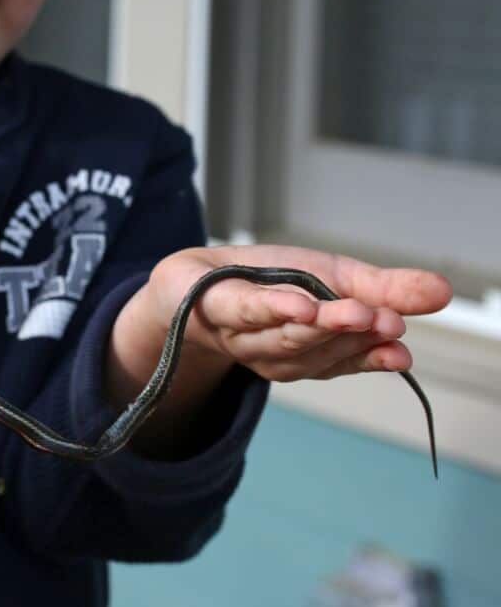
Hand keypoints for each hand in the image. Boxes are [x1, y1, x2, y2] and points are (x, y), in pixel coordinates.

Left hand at [141, 244, 452, 381]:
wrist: (192, 279)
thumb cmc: (267, 281)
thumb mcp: (332, 276)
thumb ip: (382, 288)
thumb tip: (442, 291)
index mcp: (308, 349)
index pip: (344, 358)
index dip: (372, 355)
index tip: (400, 346)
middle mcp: (275, 351)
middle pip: (317, 350)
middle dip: (352, 336)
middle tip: (385, 321)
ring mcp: (242, 335)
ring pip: (284, 338)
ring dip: (320, 327)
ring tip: (353, 311)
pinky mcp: (214, 307)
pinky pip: (246, 311)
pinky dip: (273, 310)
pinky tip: (300, 304)